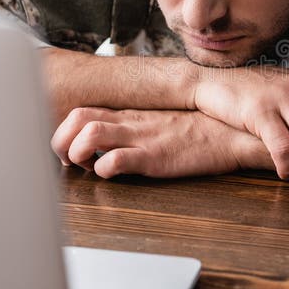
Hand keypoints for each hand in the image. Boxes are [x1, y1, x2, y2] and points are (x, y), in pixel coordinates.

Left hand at [50, 107, 264, 178]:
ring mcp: (140, 137)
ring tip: (90, 168)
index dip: (64, 133)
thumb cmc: (193, 131)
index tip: (69, 154)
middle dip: (61, 143)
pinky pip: (117, 159)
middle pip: (75, 119)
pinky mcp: (153, 156)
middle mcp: (128, 122)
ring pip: (89, 135)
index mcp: (127, 115)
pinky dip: (104, 170)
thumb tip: (106, 145)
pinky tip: (112, 175)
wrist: (227, 133)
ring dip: (78, 155)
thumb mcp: (155, 123)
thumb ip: (130, 130)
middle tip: (71, 163)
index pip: (80, 112)